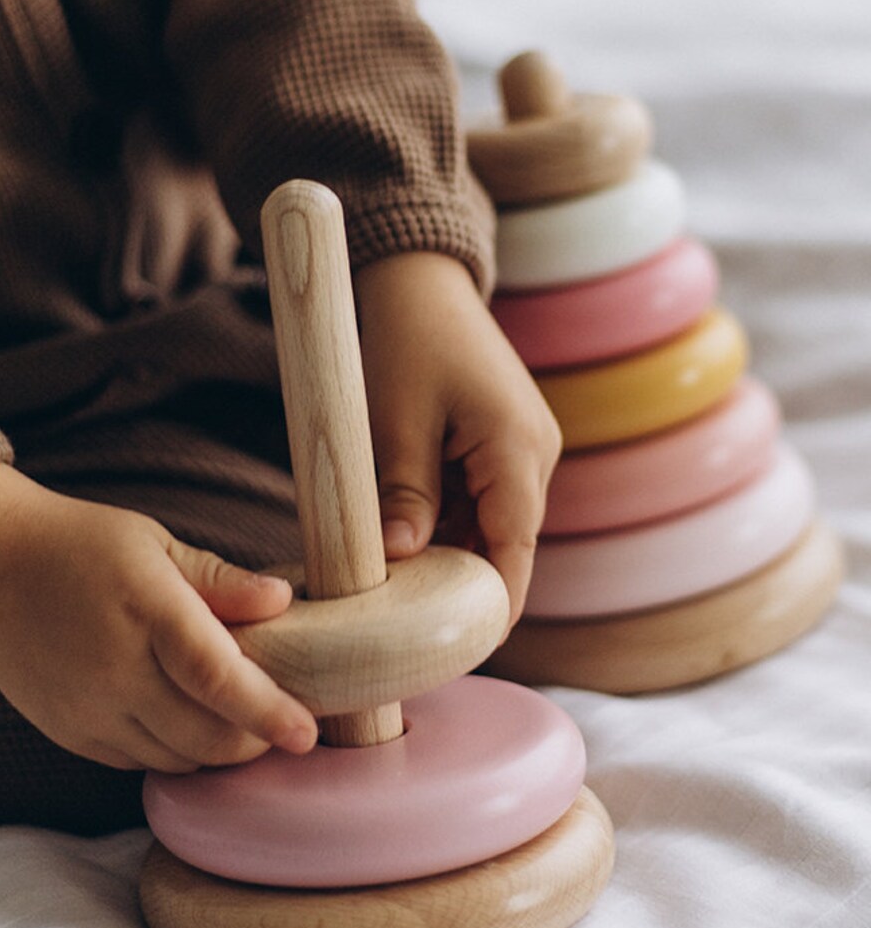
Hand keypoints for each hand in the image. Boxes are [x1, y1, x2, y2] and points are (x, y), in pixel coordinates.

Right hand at [0, 465, 317, 772]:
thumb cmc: (79, 546)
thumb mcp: (154, 543)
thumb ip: (219, 579)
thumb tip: (282, 601)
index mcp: (146, 609)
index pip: (215, 675)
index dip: (267, 710)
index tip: (308, 733)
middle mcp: (115, 668)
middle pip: (204, 734)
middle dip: (254, 740)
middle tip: (280, 722)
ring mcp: (88, 708)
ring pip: (176, 759)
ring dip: (216, 750)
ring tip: (235, 721)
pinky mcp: (69, 733)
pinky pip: (138, 762)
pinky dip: (173, 752)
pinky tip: (182, 722)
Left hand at [354, 252, 560, 631]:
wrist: (419, 279)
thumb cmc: (406, 337)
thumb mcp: (393, 419)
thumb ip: (403, 492)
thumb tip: (401, 561)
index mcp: (519, 452)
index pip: (514, 556)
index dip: (488, 609)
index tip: (451, 648)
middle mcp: (534, 457)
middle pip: (504, 549)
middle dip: (459, 590)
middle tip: (404, 632)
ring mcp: (520, 452)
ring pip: (487, 530)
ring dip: (446, 559)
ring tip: (393, 594)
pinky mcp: (498, 446)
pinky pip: (476, 504)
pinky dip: (442, 528)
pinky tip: (399, 546)